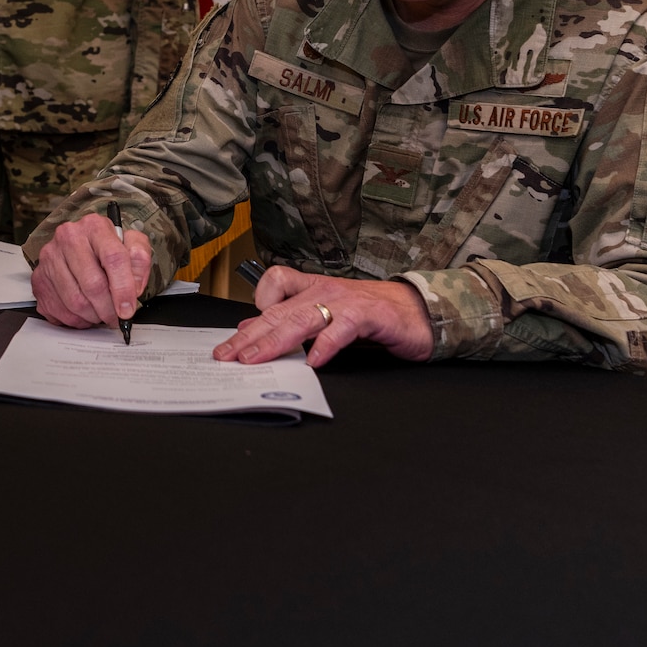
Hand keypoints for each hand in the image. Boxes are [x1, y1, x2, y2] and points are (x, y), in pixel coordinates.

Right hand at [30, 212, 152, 330]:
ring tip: (100, 313)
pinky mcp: (39, 278)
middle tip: (115, 317)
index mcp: (94, 226)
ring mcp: (50, 258)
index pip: (113, 258)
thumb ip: (140, 260)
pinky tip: (83, 312)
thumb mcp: (131, 244)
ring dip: (92, 316)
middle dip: (108, 309)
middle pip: (93, 284)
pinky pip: (59, 310)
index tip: (128, 309)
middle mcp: (68, 237)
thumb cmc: (105, 247)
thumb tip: (135, 285)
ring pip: (75, 301)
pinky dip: (75, 319)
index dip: (123, 289)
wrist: (79, 245)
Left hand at [214, 266, 433, 367]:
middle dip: (250, 335)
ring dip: (276, 340)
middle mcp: (325, 290)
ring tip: (256, 358)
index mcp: (313, 288)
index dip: (254, 308)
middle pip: (279, 310)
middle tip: (227, 354)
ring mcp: (345, 301)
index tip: (237, 335)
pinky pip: (341, 328)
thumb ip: (294, 320)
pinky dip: (326, 345)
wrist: (418, 312)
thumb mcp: (329, 314)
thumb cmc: (373, 314)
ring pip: (302, 318)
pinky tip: (314, 361)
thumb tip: (253, 330)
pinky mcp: (368, 315)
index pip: (274, 285)